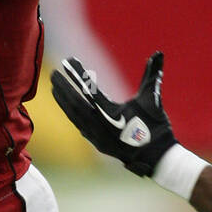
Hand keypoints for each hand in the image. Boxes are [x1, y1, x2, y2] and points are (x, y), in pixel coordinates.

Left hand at [51, 51, 176, 176]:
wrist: (157, 158)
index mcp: (112, 114)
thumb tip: (158, 53)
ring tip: (54, 87)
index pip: (89, 90)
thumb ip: (152, 74)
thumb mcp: (152, 98)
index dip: (77, 74)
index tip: (67, 61)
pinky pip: (78, 125)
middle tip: (53, 73)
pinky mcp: (96, 143)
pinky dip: (71, 114)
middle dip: (63, 87)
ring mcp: (96, 137)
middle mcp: (100, 127)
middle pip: (75, 104)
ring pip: (74, 116)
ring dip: (63, 101)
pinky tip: (65, 106)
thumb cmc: (155, 126)